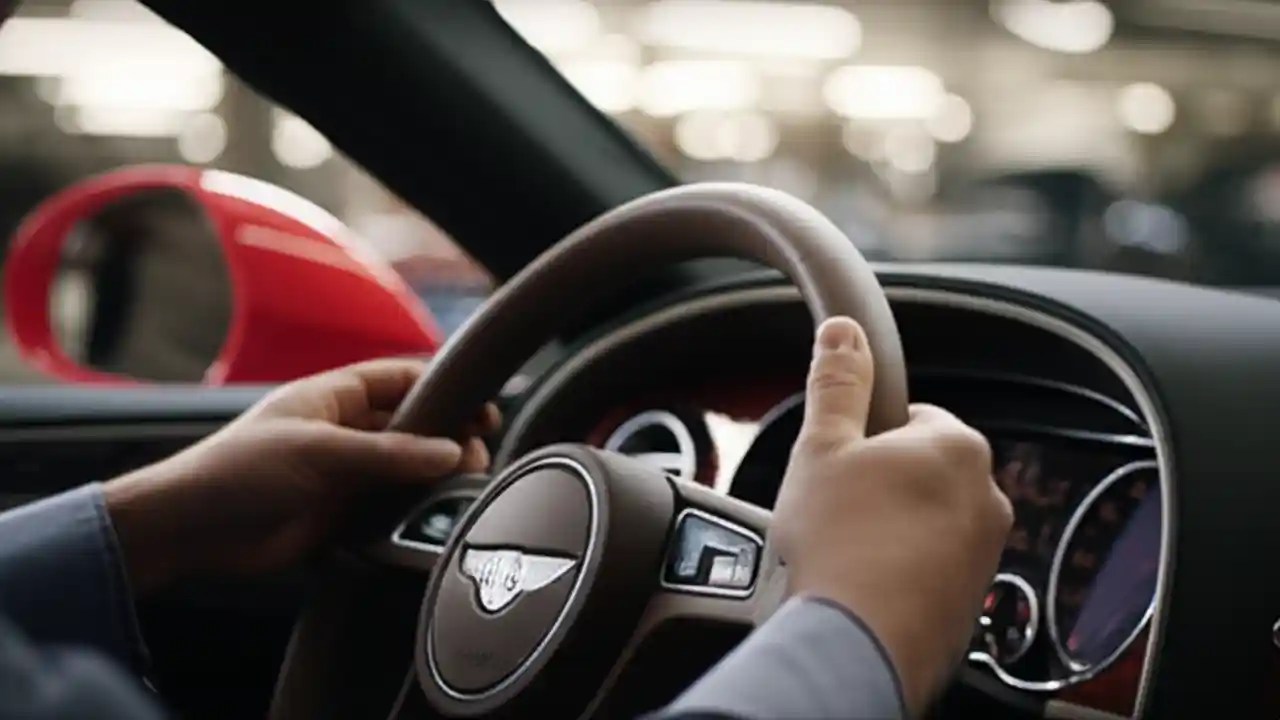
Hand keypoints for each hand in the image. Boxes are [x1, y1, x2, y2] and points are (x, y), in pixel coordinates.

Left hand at [104, 359, 497, 593]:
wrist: (189, 532)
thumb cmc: (236, 472)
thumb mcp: (319, 451)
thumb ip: (389, 453)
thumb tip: (451, 451)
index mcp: (334, 398)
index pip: (402, 380)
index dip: (445, 389)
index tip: (483, 406)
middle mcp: (343, 433)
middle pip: (413, 428)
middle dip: (448, 439)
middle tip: (475, 457)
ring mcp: (343, 476)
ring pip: (406, 472)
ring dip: (434, 481)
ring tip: (462, 490)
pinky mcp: (340, 518)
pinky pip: (390, 512)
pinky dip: (413, 517)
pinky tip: (431, 522)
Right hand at [772, 318, 1011, 716]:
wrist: (857, 645)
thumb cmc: (841, 545)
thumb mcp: (823, 447)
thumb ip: (837, 384)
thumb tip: (844, 334)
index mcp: (955, 446)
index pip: (914, 417)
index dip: (867, 436)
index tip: (842, 459)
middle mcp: (986, 497)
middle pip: (924, 472)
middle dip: (883, 484)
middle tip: (837, 507)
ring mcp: (984, 554)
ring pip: (930, 523)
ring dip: (894, 529)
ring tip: (846, 552)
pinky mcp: (971, 602)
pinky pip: (934, 570)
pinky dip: (904, 573)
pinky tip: (864, 585)